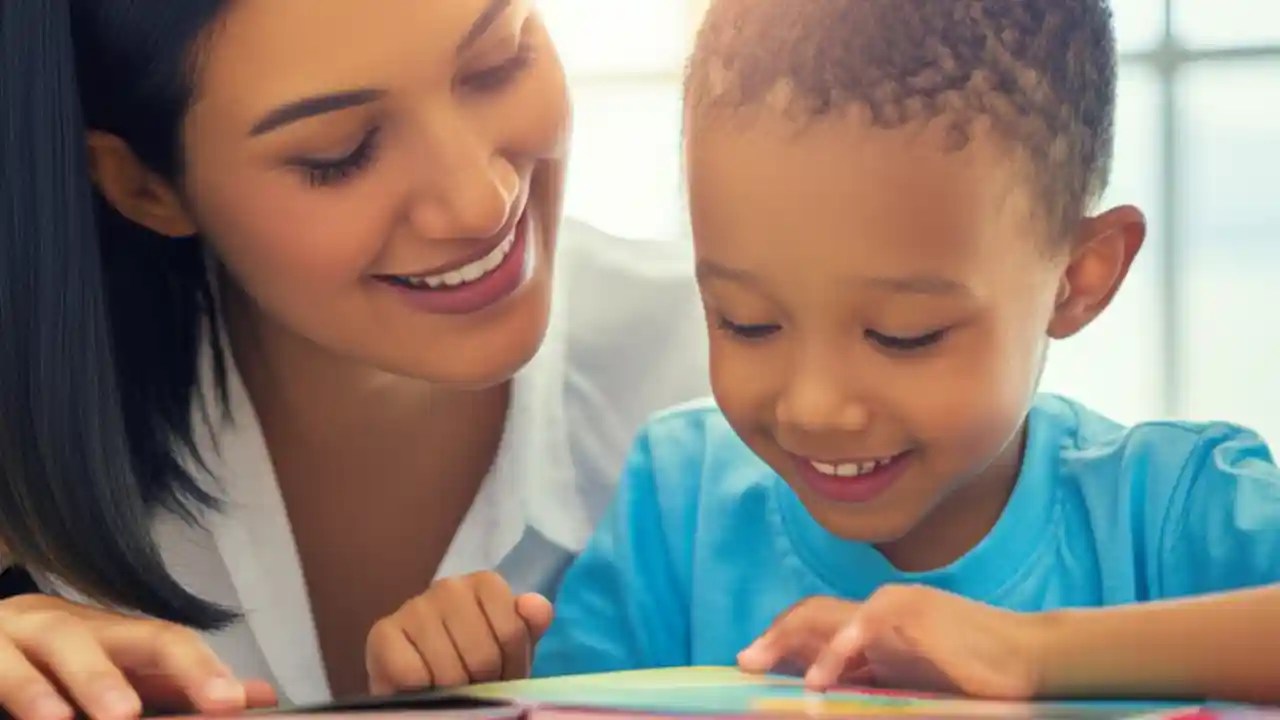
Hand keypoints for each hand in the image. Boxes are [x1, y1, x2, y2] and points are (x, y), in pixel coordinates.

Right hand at [0, 594, 275, 719]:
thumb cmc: (56, 663)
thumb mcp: (122, 670)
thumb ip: (182, 686)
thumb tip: (260, 696)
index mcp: (110, 633)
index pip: (163, 642)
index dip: (198, 669)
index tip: (230, 702)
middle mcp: (66, 626)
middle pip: (103, 638)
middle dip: (123, 674)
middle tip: (133, 714)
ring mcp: (16, 637)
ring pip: (51, 647)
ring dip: (68, 684)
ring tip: (91, 716)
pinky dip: (17, 687)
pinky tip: (40, 716)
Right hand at [365, 571, 553, 694]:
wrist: (423, 682)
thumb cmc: (472, 661)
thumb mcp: (508, 648)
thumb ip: (528, 627)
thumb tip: (535, 606)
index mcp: (484, 584)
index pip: (512, 631)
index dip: (511, 664)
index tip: (502, 673)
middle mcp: (448, 586)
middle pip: (483, 654)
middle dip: (482, 683)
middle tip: (474, 687)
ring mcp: (413, 607)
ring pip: (449, 669)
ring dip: (454, 692)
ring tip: (451, 689)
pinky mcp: (382, 634)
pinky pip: (413, 675)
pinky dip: (421, 692)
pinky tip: (422, 688)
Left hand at [738, 585, 1041, 698]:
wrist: (1034, 661)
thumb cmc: (979, 680)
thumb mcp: (915, 690)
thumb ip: (874, 689)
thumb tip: (830, 700)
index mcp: (878, 637)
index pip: (818, 628)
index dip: (783, 642)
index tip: (753, 664)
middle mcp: (880, 618)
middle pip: (812, 616)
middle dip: (775, 637)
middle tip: (744, 662)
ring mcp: (897, 610)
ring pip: (827, 615)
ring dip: (789, 639)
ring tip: (761, 663)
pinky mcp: (916, 612)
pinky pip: (865, 623)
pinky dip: (837, 649)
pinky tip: (819, 679)